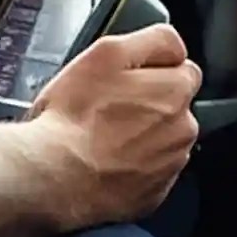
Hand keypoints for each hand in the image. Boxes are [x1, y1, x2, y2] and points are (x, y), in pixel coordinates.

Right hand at [25, 24, 201, 228]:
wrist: (53, 177)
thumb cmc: (74, 115)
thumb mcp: (107, 52)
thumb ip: (152, 40)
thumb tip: (173, 45)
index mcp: (176, 91)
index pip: (182, 68)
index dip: (150, 69)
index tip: (122, 78)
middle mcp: (183, 130)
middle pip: (173, 106)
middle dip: (148, 103)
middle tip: (105, 107)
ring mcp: (168, 167)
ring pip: (161, 140)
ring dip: (140, 136)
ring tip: (100, 137)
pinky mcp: (151, 196)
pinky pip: (147, 172)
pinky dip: (131, 166)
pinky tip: (103, 162)